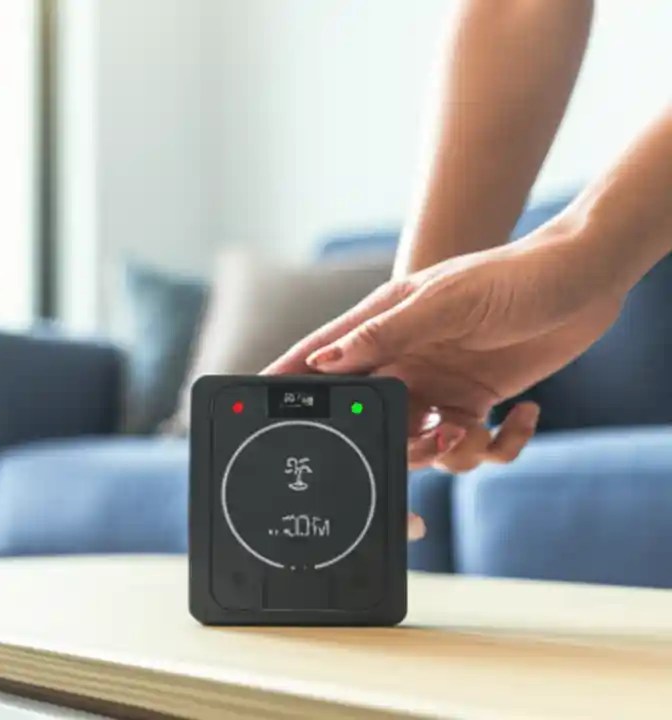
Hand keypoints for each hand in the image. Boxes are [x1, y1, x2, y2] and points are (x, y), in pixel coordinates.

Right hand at [264, 225, 625, 536]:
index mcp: (383, 325)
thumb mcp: (447, 301)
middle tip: (413, 442)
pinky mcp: (476, 404)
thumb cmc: (516, 275)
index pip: (321, 358)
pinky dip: (496, 446)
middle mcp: (404, 358)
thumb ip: (386, 333)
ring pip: (417, 444)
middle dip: (383, 440)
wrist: (589, 279)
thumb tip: (326, 360)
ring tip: (472, 429)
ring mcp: (438, 384)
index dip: (287, 384)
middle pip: (365, 414)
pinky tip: (521, 417)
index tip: (253, 410)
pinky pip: (470, 448)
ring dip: (447, 450)